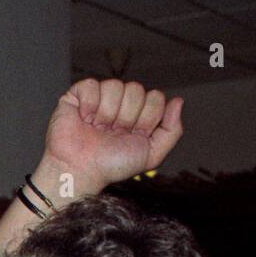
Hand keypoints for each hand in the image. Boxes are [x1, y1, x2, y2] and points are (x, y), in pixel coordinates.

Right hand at [38, 78, 183, 198]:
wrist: (80, 171)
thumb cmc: (111, 166)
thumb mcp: (151, 155)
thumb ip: (172, 130)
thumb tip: (178, 101)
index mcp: (139, 115)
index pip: (155, 97)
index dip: (146, 118)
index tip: (133, 135)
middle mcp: (120, 105)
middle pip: (136, 89)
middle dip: (126, 117)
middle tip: (113, 133)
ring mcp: (99, 99)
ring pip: (115, 86)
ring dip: (106, 113)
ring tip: (97, 129)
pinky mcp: (77, 96)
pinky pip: (91, 85)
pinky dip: (89, 105)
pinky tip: (85, 119)